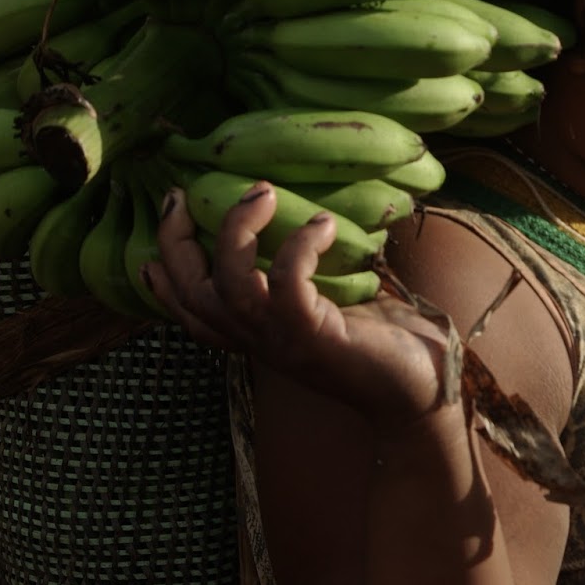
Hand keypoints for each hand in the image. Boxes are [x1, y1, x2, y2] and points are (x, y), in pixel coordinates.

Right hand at [145, 182, 456, 430]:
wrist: (420, 392)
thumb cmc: (384, 341)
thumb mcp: (336, 300)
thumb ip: (312, 271)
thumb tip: (314, 212)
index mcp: (258, 333)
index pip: (190, 308)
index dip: (164, 269)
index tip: (166, 218)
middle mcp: (260, 340)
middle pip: (192, 294)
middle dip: (176, 240)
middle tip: (186, 194)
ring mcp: (283, 341)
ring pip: (228, 285)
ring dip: (237, 230)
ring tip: (263, 192)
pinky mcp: (313, 337)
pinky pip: (286, 284)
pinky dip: (300, 246)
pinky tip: (324, 225)